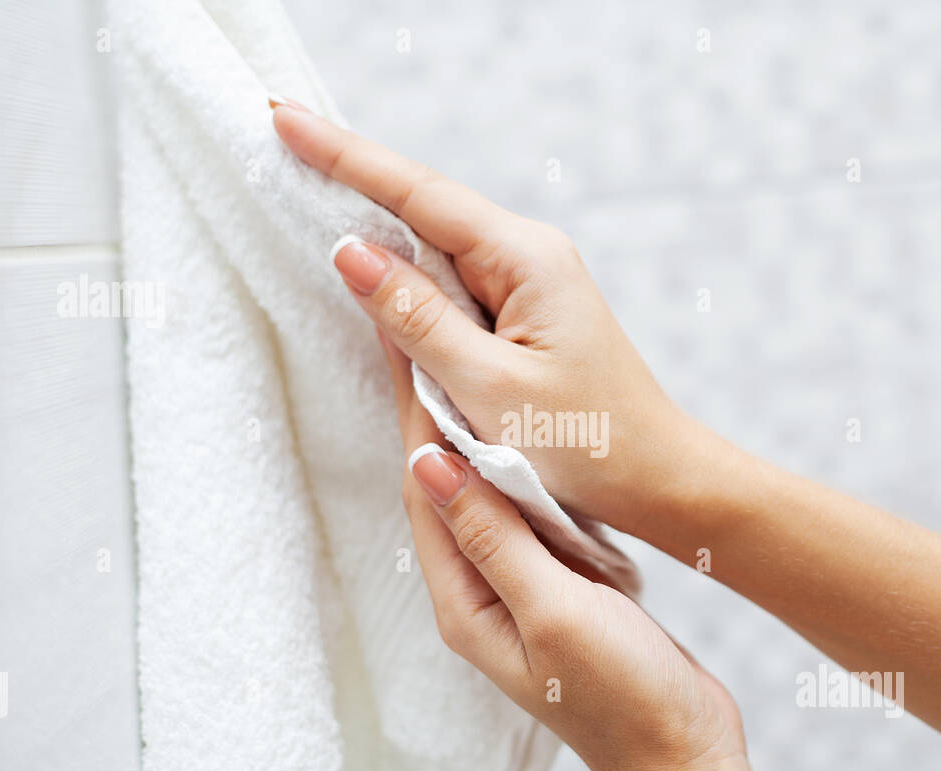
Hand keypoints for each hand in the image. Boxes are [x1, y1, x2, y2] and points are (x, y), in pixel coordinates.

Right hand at [273, 102, 698, 535]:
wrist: (658, 480)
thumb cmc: (591, 443)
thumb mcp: (491, 389)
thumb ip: (418, 319)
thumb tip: (351, 252)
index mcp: (526, 259)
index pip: (418, 195)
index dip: (345, 158)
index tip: (286, 119)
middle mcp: (528, 257)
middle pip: (423, 208)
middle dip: (352, 177)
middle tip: (282, 136)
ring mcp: (527, 286)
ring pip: (433, 250)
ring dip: (375, 227)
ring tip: (306, 185)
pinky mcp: (522, 319)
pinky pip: (451, 288)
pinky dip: (407, 280)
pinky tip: (370, 265)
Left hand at [373, 328, 795, 770]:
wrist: (683, 752)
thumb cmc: (622, 696)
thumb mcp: (555, 612)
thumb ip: (493, 538)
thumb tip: (430, 462)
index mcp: (465, 604)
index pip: (425, 493)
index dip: (416, 416)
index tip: (409, 347)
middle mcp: (480, 595)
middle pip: (444, 490)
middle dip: (433, 417)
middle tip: (426, 340)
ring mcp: (518, 592)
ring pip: (484, 498)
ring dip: (475, 437)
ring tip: (468, 369)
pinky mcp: (556, 590)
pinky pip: (524, 518)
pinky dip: (520, 471)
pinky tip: (527, 437)